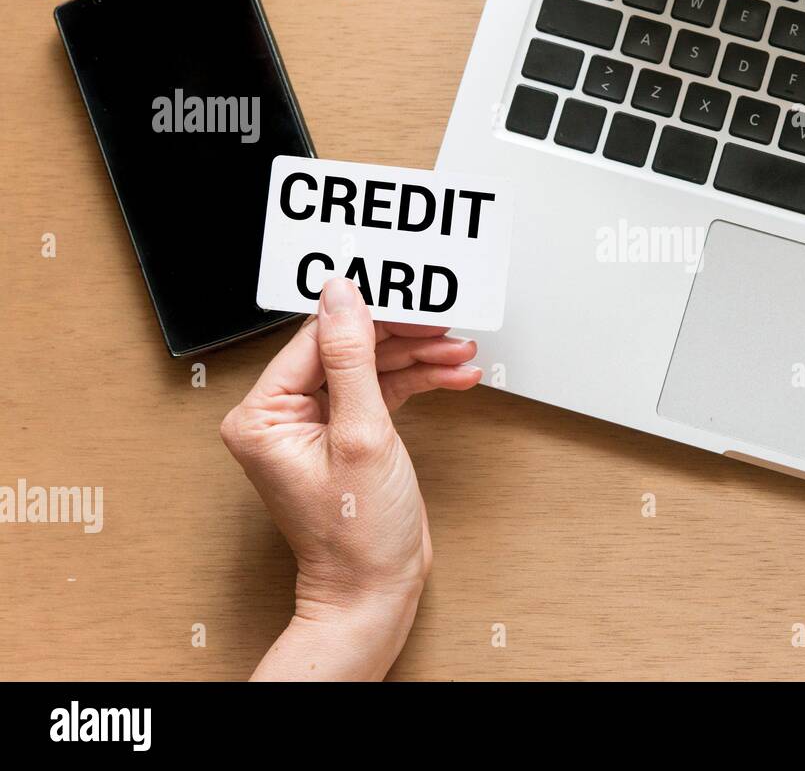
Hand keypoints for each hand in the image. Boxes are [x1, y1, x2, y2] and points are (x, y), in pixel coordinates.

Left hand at [220, 277, 478, 679]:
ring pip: (370, 366)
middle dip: (403, 339)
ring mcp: (315, 425)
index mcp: (262, 414)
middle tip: (444, 329)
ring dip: (418, 358)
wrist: (375, 590)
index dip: (368, 317)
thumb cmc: (357, 535)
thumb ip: (352, 359)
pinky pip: (382, 391)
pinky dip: (418, 381)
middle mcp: (281, 416)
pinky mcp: (347, 435)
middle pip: (347, 348)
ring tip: (459, 352)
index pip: (317, 340)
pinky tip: (452, 375)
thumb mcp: (361, 436)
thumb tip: (341, 297)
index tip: (411, 303)